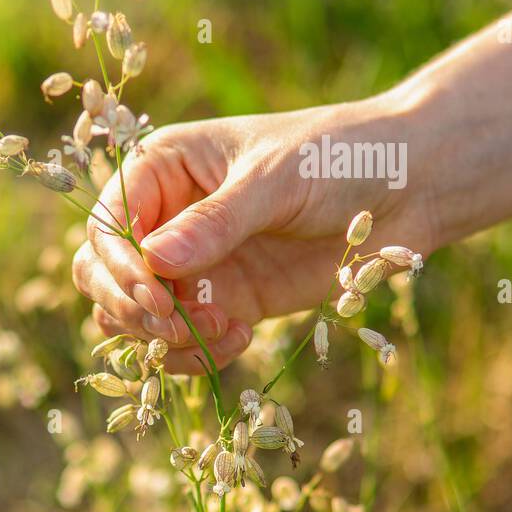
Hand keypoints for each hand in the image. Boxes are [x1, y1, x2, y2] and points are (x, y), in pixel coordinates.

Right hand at [72, 94, 435, 373]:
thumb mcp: (274, 180)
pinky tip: (237, 339)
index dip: (118, 266)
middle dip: (131, 307)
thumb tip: (152, 261)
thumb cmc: (338, 157)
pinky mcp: (220, 301)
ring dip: (161, 336)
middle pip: (102, 273)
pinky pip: (179, 341)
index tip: (156, 298)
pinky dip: (195, 354)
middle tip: (175, 327)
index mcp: (161, 169)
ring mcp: (189, 264)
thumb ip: (214, 223)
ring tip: (214, 332)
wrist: (409, 185)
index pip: (106, 225)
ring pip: (131, 314)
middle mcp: (163, 217)